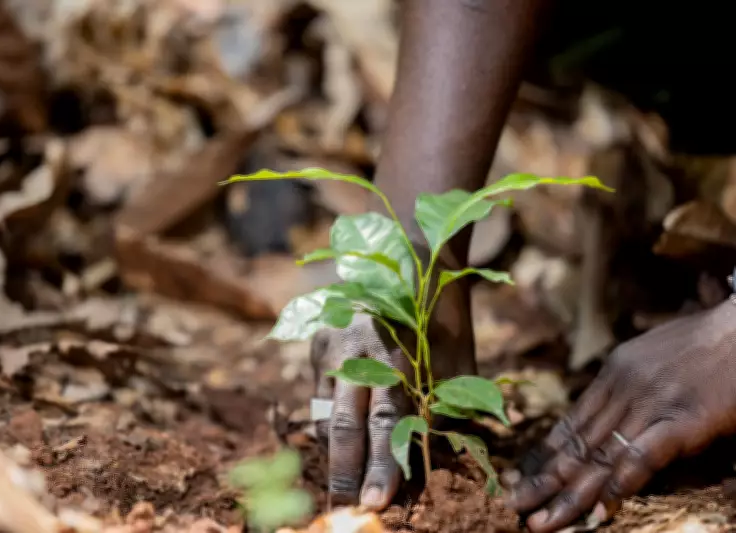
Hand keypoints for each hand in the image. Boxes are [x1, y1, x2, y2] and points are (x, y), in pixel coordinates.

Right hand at [310, 253, 474, 509]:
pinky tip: (335, 446)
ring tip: (339, 486)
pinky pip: (322, 393)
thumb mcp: (455, 357)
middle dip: (347, 472)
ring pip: (330, 410)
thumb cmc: (440, 313)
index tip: (378, 501)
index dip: (383, 464)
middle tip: (345, 509)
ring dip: (335, 451)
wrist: (409, 253)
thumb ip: (444, 402)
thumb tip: (431, 452)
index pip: (388, 422)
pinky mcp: (319, 341)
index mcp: (400, 354)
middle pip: (349, 423)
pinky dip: (330, 421)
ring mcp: (334, 344)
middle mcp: (361, 351)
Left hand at [507, 300, 735, 531]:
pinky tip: (601, 510)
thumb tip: (605, 419)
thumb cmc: (703, 344)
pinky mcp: (685, 419)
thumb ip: (625, 388)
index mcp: (613, 374)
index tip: (519, 479)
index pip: (569, 423)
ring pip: (601, 455)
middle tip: (515, 508)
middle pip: (577, 444)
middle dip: (544, 481)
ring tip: (543, 521)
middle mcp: (623, 388)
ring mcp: (652, 404)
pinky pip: (644, 456)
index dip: (543, 456)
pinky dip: (621, 483)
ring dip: (571, 494)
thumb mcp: (649, 357)